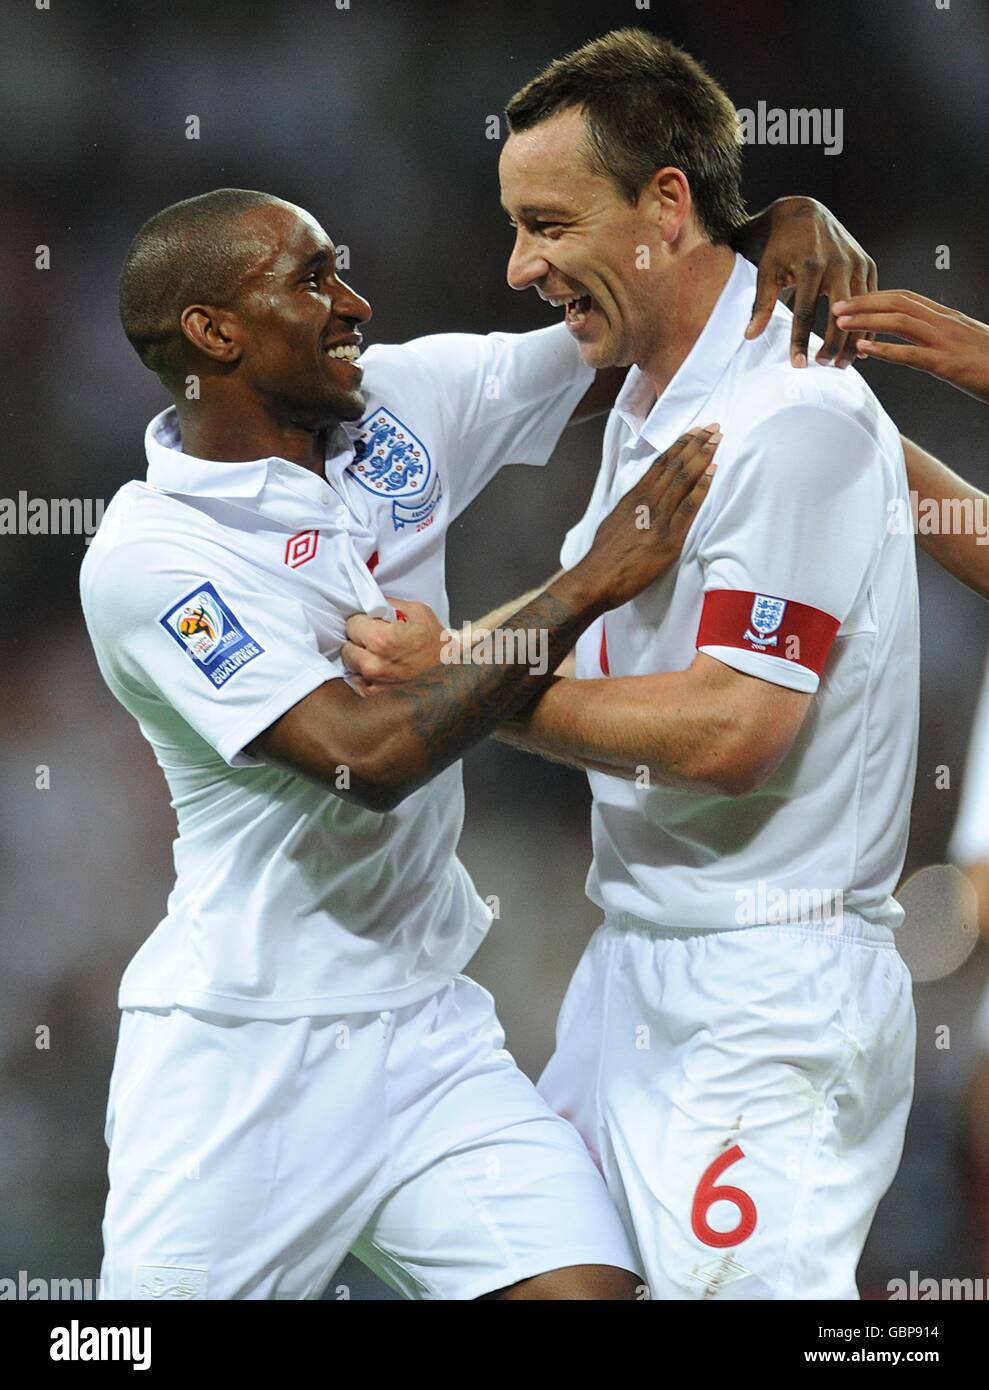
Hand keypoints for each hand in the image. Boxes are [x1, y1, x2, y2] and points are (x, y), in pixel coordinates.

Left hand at [342, 598, 447, 694]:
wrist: (453, 674)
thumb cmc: (439, 645)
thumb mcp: (419, 613)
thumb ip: (391, 604)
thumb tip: (373, 602)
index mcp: (382, 640)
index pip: (351, 624)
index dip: (362, 622)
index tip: (372, 624)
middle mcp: (373, 664)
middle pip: (347, 646)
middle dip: (359, 641)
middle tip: (376, 640)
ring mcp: (373, 683)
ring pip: (350, 665)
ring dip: (360, 659)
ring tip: (381, 657)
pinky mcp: (375, 697)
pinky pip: (357, 683)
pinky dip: (365, 676)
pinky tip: (382, 671)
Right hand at [572, 425, 719, 610]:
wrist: (596, 579)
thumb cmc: (603, 557)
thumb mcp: (613, 522)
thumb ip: (630, 508)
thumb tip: (639, 502)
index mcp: (633, 497)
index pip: (660, 464)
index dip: (679, 445)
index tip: (694, 432)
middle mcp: (646, 502)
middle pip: (675, 465)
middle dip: (697, 443)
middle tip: (713, 427)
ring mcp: (658, 519)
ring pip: (683, 479)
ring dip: (703, 457)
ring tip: (717, 440)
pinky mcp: (668, 539)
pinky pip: (688, 507)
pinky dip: (701, 487)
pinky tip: (713, 472)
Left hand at [741, 197, 876, 369]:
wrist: (802, 212)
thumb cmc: (779, 246)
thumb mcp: (766, 271)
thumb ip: (760, 304)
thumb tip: (750, 336)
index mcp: (810, 265)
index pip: (805, 314)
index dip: (801, 342)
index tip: (798, 366)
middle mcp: (838, 263)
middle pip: (840, 316)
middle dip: (833, 345)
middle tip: (824, 367)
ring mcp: (856, 262)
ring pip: (862, 310)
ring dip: (853, 340)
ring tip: (842, 364)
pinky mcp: (867, 263)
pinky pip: (872, 300)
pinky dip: (867, 322)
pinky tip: (858, 345)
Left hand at [834, 290, 988, 405]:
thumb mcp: (963, 344)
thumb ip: (939, 338)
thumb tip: (914, 340)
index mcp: (947, 317)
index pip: (905, 298)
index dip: (875, 296)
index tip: (851, 299)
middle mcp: (945, 323)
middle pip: (898, 303)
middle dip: (864, 303)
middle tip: (835, 306)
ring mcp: (946, 342)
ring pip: (901, 322)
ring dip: (867, 321)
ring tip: (841, 324)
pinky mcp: (948, 364)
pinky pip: (912, 354)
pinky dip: (885, 350)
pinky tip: (864, 350)